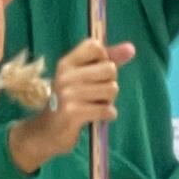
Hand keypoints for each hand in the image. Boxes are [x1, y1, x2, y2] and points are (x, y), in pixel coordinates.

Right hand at [8, 38, 135, 172]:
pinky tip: (97, 116)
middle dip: (110, 83)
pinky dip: (108, 115)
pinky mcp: (73, 113)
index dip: (105, 58)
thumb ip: (108, 60)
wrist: (46, 131)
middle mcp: (65, 75)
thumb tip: (131, 48)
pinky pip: (107, 110)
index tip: (97, 73)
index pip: (95, 46)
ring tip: (94, 105)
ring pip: (111, 90)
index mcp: (66, 63)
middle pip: (109, 69)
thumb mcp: (83, 77)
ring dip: (109, 101)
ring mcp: (68, 94)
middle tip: (96, 94)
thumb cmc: (69, 101)